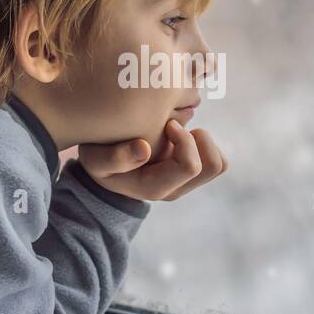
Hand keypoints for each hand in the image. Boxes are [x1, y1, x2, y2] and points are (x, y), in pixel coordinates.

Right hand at [77, 118, 227, 201]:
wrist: (104, 170)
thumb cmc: (99, 159)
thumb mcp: (95, 160)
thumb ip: (115, 158)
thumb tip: (144, 149)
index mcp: (156, 187)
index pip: (191, 166)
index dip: (184, 139)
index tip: (166, 125)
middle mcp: (175, 188)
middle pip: (214, 166)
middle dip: (200, 139)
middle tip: (175, 127)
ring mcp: (185, 182)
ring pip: (218, 163)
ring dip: (202, 141)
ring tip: (177, 132)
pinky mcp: (190, 172)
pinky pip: (214, 157)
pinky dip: (202, 142)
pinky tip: (179, 135)